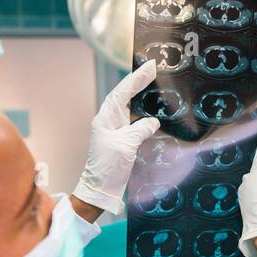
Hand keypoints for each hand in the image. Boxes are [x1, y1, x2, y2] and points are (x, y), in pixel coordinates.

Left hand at [73, 62, 160, 215]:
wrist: (99, 190)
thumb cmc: (108, 168)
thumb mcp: (126, 145)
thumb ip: (141, 128)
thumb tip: (153, 121)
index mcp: (106, 118)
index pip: (123, 92)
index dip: (137, 78)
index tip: (151, 66)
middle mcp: (110, 120)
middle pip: (126, 95)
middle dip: (140, 82)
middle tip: (156, 68)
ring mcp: (116, 130)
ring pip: (131, 106)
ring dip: (143, 96)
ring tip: (157, 83)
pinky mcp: (123, 140)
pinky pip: (135, 121)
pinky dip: (146, 114)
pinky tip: (156, 111)